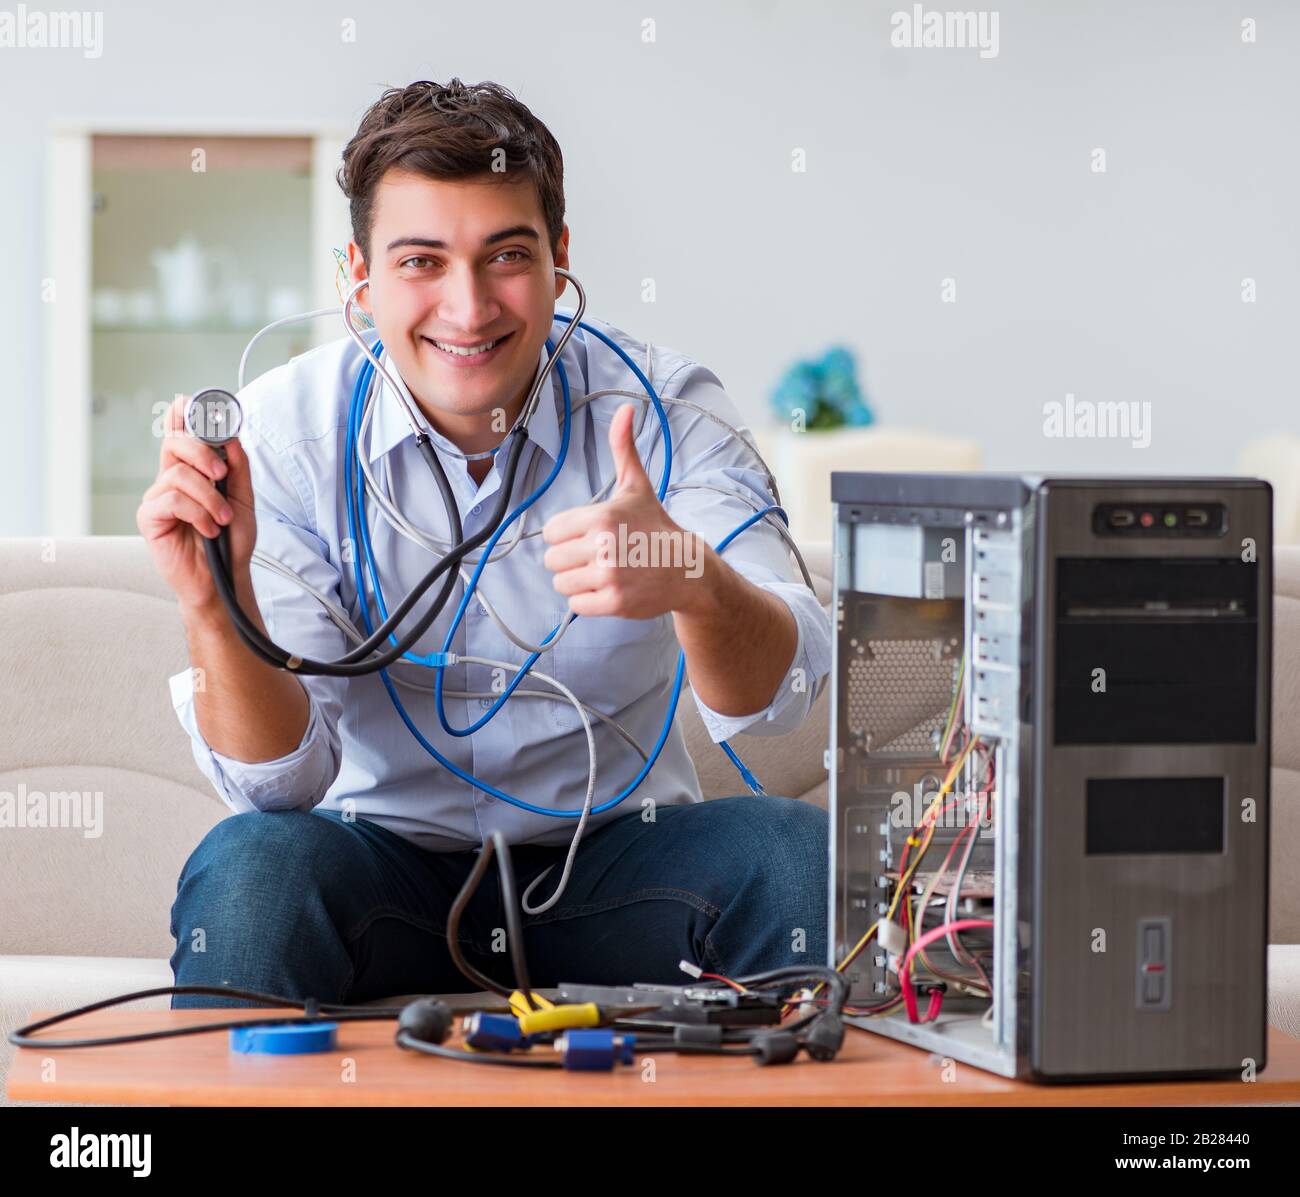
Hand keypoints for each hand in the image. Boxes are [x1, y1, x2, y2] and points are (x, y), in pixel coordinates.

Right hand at [136, 394, 256, 617]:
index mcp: (192, 472)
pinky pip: (171, 501)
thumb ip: (239, 469)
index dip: (181, 415)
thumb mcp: (244, 501)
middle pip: (175, 443)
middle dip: (202, 452)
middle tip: (222, 474)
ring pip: (179, 476)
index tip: (188, 399)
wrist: (225, 578)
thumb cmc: (231, 542)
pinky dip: (198, 514)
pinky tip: (209, 529)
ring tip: (223, 519)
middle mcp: (171, 480)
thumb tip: (232, 438)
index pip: (181, 435)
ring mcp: (157, 498)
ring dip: (209, 497)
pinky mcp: (149, 518)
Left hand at [542, 404, 706, 618]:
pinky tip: (609, 589)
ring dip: (578, 581)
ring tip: (603, 573)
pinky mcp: (614, 602)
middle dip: (571, 560)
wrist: (686, 568)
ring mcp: (609, 576)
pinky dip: (588, 601)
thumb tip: (625, 408)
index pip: (551, 532)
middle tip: (597, 557)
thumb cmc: (654, 526)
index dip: (566, 535)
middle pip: (552, 559)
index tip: (588, 536)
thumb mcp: (636, 486)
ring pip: (562, 584)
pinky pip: (576, 605)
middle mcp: (603, 546)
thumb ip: (623, 448)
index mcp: (600, 517)